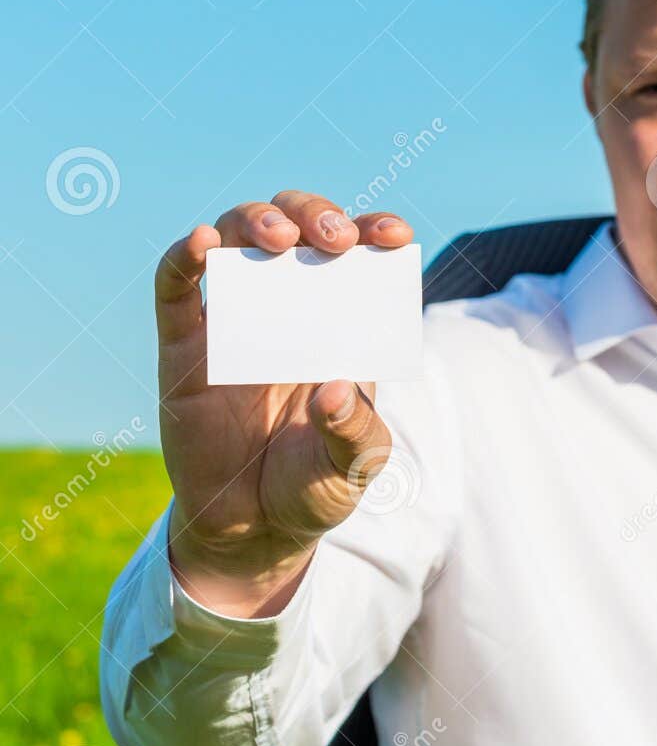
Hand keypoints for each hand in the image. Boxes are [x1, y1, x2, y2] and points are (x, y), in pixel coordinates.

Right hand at [155, 192, 414, 613]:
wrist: (252, 531)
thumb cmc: (314, 487)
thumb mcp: (353, 466)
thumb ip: (353, 432)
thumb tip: (334, 389)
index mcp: (341, 321)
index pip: (358, 253)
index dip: (375, 229)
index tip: (394, 236)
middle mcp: (289, 306)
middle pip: (295, 224)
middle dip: (315, 214)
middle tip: (333, 240)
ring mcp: (233, 318)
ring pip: (236, 236)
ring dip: (256, 220)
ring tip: (279, 241)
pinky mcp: (184, 344)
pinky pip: (175, 286)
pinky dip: (184, 256)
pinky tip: (201, 242)